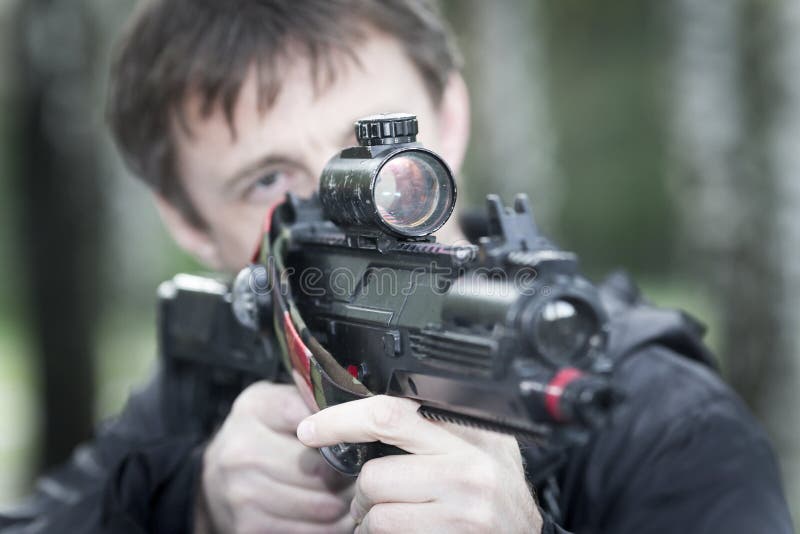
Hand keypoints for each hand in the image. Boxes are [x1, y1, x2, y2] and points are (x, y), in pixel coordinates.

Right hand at [195, 382, 355, 533]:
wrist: (216, 478)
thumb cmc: (257, 436)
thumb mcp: (276, 404)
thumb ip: (310, 400)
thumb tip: (355, 407)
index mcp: (255, 409)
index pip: (313, 420)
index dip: (342, 432)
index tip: (354, 437)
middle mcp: (242, 450)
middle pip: (321, 469)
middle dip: (348, 473)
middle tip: (359, 471)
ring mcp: (242, 492)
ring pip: (321, 504)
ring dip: (343, 502)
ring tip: (348, 491)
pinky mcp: (249, 526)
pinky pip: (310, 531)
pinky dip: (328, 525)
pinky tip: (329, 511)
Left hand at [296, 395, 542, 533]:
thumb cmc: (499, 490)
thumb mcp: (482, 442)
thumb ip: (437, 421)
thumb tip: (371, 407)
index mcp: (468, 431)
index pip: (390, 415)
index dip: (341, 421)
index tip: (310, 429)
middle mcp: (468, 467)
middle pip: (375, 474)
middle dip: (361, 492)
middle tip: (372, 496)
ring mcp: (463, 509)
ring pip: (377, 512)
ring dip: (371, 520)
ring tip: (394, 517)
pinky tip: (405, 531)